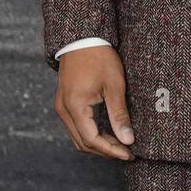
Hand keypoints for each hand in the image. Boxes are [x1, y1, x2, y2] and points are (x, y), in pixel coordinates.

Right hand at [54, 45, 134, 159]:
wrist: (82, 36)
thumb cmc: (99, 56)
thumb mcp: (114, 85)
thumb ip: (119, 114)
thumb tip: (127, 140)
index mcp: (75, 105)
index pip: (92, 140)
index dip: (111, 151)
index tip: (129, 154)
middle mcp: (63, 109)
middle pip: (83, 143)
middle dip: (105, 151)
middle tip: (127, 151)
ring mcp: (61, 105)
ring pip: (78, 136)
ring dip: (98, 143)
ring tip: (120, 143)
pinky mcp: (64, 101)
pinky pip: (76, 125)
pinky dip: (91, 133)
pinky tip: (108, 131)